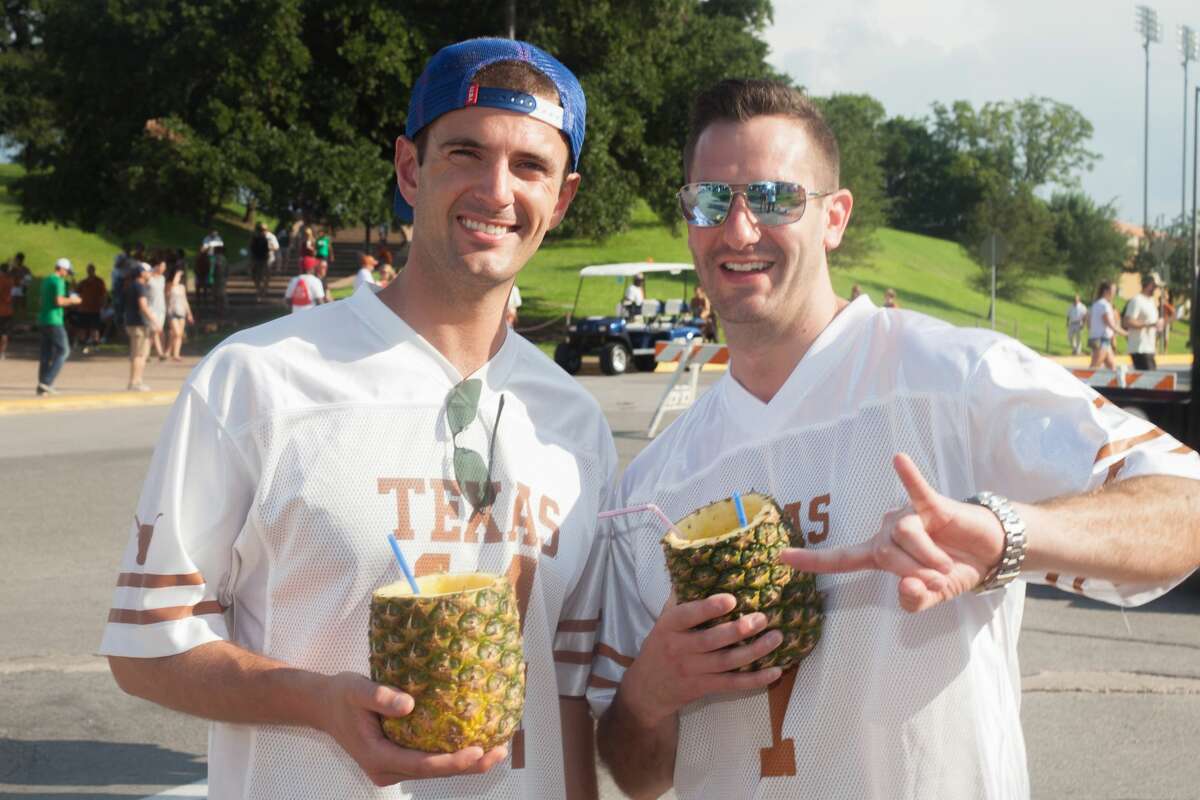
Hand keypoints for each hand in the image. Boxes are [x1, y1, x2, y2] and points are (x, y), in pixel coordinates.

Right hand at [319, 672, 507, 786]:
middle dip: (469, 765)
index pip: (422, 765)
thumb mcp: (356, 689)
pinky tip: (475, 742)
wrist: (323, 706)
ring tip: (497, 748)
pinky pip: (429, 762)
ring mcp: (392, 767)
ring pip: (434, 771)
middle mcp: (386, 769)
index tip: (477, 750)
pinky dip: (452, 755)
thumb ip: (380, 697)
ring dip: (465, 763)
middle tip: (500, 750)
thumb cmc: (341, 696)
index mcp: (377, 757)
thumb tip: (410, 704)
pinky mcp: (397, 760)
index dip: (452, 761)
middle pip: (434, 773)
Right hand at [619, 594, 782, 728]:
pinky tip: (775, 671)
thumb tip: (699, 564)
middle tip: (763, 618)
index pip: (686, 616)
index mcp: (669, 626)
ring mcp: (692, 670)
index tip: (731, 599)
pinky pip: (733, 684)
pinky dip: (755, 680)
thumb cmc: (662, 645)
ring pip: (726, 663)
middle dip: (739, 630)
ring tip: (776, 638)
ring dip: (754, 651)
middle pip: (711, 640)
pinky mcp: (704, 688)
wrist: (648, 688)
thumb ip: (681, 598)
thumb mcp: (664, 620)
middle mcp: (679, 648)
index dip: (708, 608)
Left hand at [780, 453, 1004, 612]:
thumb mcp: (935, 596)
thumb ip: (917, 600)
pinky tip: (898, 459)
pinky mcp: (931, 503)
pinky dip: (908, 476)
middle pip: (884, 552)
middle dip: (912, 571)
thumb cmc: (953, 570)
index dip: (812, 560)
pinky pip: (916, 489)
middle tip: (937, 581)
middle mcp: (887, 532)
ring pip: (903, 534)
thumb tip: (906, 588)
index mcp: (880, 555)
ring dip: (927, 556)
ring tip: (947, 567)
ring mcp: (907, 515)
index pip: (840, 559)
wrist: (988, 553)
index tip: (781, 556)